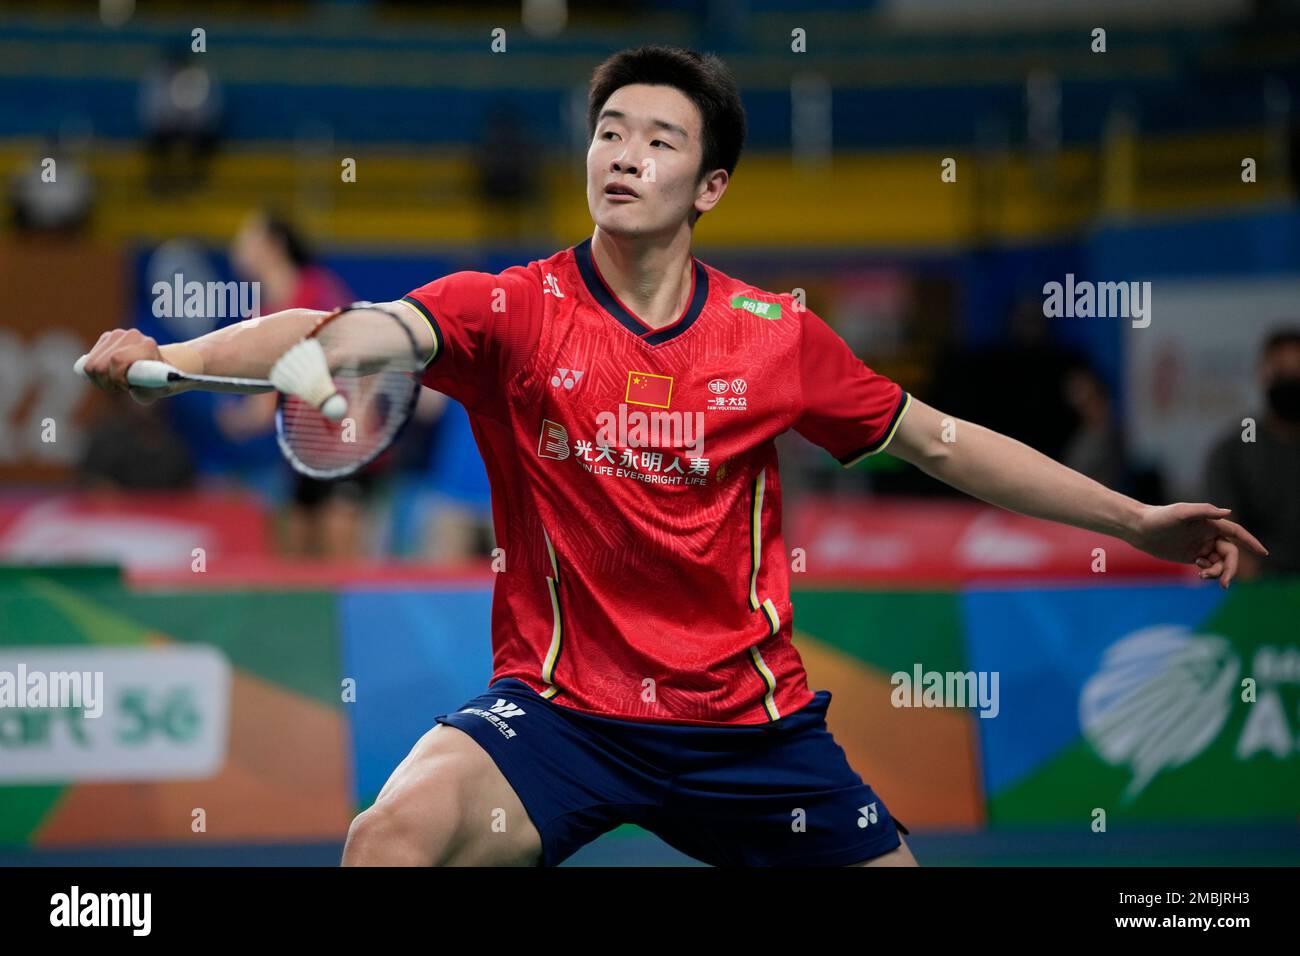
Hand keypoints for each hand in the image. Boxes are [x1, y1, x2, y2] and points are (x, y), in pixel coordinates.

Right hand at [81, 329, 165, 401]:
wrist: (159, 366)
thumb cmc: (159, 382)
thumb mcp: (158, 391)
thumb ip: (146, 392)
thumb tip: (134, 388)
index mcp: (147, 346)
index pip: (117, 360)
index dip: (116, 378)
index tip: (127, 387)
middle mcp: (132, 336)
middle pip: (100, 365)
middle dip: (107, 383)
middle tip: (121, 388)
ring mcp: (117, 335)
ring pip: (91, 365)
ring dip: (100, 380)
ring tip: (115, 384)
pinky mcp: (105, 338)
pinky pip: (87, 362)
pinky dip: (94, 375)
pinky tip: (108, 376)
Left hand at [1128, 503, 1267, 587]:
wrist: (1140, 529)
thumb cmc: (1160, 517)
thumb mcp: (1181, 512)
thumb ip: (1204, 511)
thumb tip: (1228, 513)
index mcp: (1210, 523)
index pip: (1237, 533)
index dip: (1251, 542)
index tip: (1264, 553)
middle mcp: (1208, 534)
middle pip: (1230, 553)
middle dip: (1229, 568)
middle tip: (1223, 583)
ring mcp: (1200, 546)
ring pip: (1219, 562)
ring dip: (1217, 571)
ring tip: (1203, 575)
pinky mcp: (1191, 556)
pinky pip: (1208, 567)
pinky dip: (1208, 572)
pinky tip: (1200, 572)